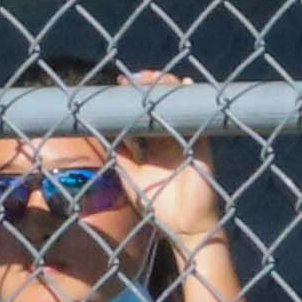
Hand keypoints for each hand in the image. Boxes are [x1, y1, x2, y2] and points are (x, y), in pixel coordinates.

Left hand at [109, 80, 222, 243]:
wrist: (185, 224)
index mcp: (150, 145)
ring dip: (167, 87)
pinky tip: (185, 85)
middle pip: (159, 103)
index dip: (132, 97)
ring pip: (176, 105)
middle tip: (134, 78)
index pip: (141, 113)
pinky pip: (197, 117)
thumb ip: (120, 154)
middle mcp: (167, 138)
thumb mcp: (130, 176)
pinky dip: (191, 100)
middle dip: (149, 85)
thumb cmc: (157, 204)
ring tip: (154, 78)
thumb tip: (100, 132)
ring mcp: (185, 138)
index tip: (118, 84)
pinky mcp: (201, 143)